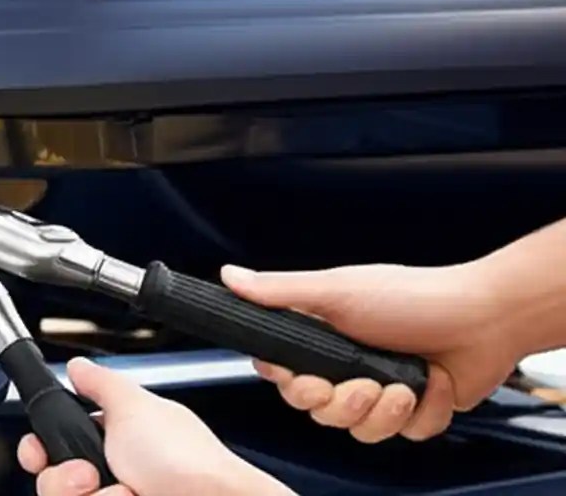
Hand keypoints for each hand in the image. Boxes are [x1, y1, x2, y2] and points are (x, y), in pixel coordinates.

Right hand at [17, 358, 294, 495]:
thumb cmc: (187, 461)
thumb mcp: (136, 406)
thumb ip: (100, 383)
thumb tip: (77, 365)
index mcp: (113, 441)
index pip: (54, 447)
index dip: (38, 449)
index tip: (37, 452)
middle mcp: (112, 474)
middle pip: (52, 480)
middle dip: (62, 476)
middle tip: (89, 473)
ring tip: (124, 492)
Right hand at [221, 261, 517, 442]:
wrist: (482, 316)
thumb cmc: (412, 295)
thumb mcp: (336, 289)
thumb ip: (279, 292)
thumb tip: (228, 277)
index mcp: (322, 339)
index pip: (283, 376)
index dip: (291, 384)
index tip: (305, 377)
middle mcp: (347, 366)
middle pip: (317, 410)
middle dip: (340, 402)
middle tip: (361, 382)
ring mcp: (382, 391)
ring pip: (357, 430)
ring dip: (381, 411)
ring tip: (402, 384)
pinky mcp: (416, 412)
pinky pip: (402, 434)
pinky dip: (421, 412)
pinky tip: (430, 384)